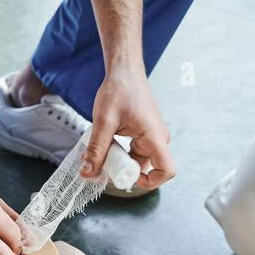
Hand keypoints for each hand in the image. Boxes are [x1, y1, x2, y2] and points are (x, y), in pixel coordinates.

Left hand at [84, 67, 172, 189]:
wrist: (124, 72)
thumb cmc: (119, 90)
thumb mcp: (104, 121)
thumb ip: (96, 149)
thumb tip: (87, 173)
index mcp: (154, 136)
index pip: (166, 169)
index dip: (151, 182)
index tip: (129, 180)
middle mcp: (157, 138)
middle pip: (146, 169)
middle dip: (123, 171)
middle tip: (102, 164)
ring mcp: (151, 137)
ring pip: (136, 161)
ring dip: (118, 161)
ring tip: (100, 152)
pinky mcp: (143, 135)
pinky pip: (133, 152)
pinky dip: (118, 152)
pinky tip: (104, 145)